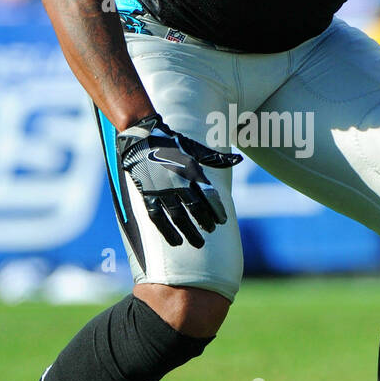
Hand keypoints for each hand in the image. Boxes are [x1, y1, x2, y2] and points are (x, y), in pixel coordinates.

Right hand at [115, 113, 240, 248]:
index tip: (221, 221)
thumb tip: (238, 159)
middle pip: (195, 208)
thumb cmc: (170, 143)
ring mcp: (162, 190)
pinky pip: (158, 217)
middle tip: (210, 232)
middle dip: (204, 223)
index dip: (216, 210)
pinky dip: (167, 231)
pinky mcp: (148, 195)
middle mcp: (178, 182)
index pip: (208, 195)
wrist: (142, 137)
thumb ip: (214, 158)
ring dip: (189, 231)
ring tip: (198, 243)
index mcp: (191, 171)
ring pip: (178, 216)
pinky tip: (176, 241)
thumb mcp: (194, 148)